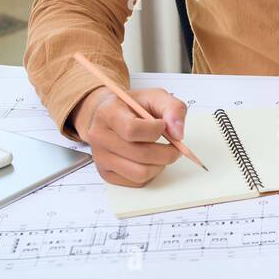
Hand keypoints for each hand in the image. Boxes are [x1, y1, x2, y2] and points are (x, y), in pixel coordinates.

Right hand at [72, 86, 187, 186]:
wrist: (109, 115)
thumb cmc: (132, 106)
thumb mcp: (154, 96)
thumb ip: (172, 108)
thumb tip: (178, 133)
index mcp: (108, 113)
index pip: (131, 129)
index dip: (154, 130)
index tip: (163, 126)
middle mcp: (100, 137)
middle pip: (140, 154)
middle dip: (166, 152)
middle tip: (175, 146)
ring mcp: (101, 158)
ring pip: (140, 173)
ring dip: (160, 165)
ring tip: (162, 153)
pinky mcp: (106, 174)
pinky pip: (136, 182)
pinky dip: (151, 173)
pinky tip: (150, 160)